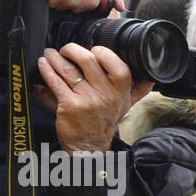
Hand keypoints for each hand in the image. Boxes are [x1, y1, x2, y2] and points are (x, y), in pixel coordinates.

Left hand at [38, 44, 152, 153]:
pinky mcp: (69, 105)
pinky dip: (46, 70)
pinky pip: (55, 81)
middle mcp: (105, 95)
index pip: (119, 67)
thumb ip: (137, 92)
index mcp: (120, 92)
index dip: (105, 54)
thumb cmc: (105, 123)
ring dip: (55, 58)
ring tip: (50, 54)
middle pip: (88, 61)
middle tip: (65, 50)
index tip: (94, 50)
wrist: (89, 146)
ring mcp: (86, 100)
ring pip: (68, 70)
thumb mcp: (125, 107)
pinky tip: (44, 64)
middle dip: (72, 50)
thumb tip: (152, 80)